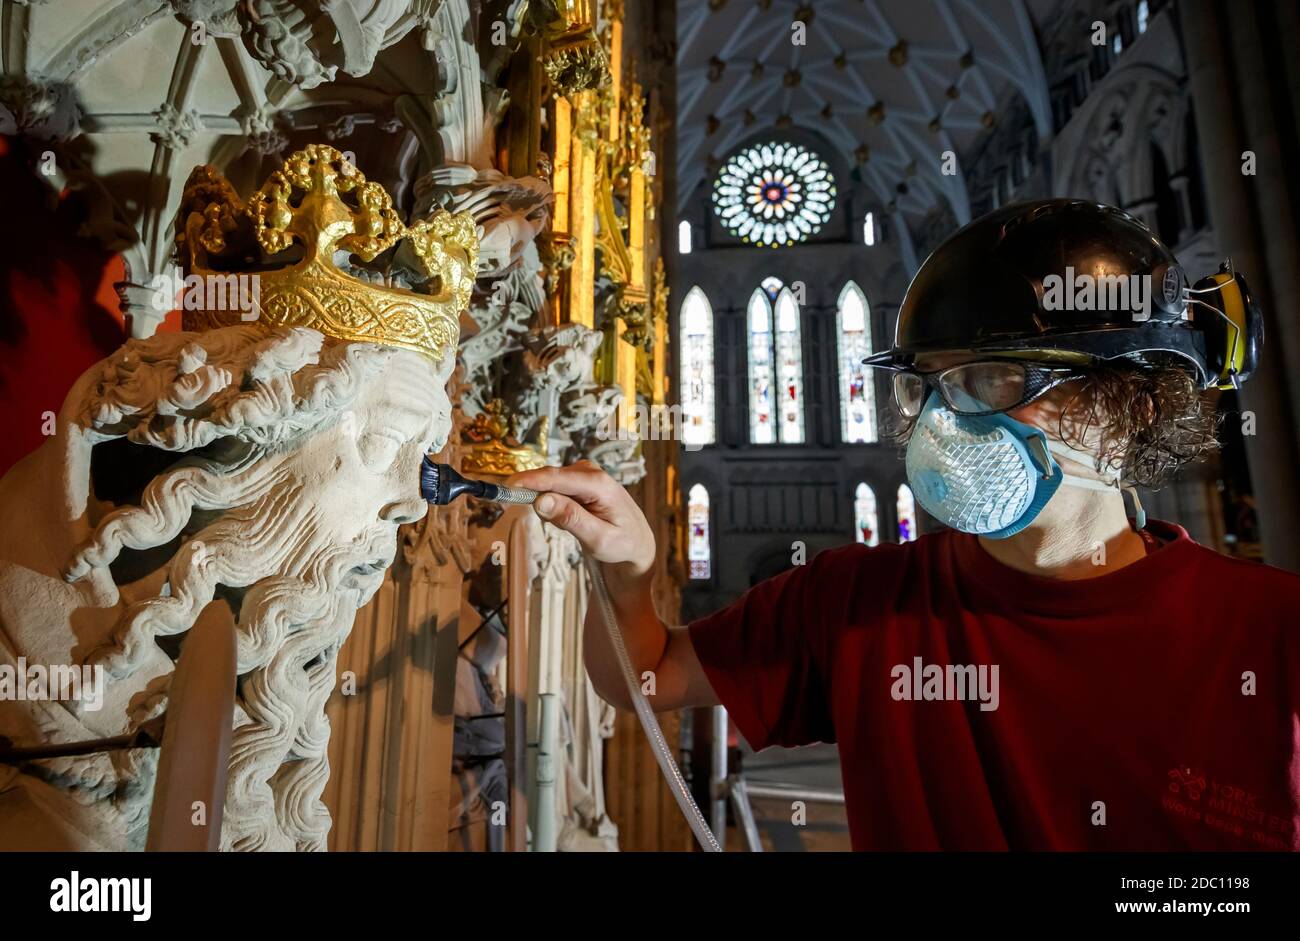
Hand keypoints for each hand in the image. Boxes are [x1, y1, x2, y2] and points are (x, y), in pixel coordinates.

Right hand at [506, 460, 655, 578]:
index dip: (526, 482)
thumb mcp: (598, 538)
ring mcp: (584, 474)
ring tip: (557, 523)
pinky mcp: (578, 480)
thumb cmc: (622, 544)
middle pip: (548, 477)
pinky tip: (563, 517)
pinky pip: (553, 487)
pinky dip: (549, 502)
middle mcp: (591, 472)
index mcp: (599, 484)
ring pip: (548, 483)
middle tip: (505, 507)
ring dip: (540, 500)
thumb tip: (540, 500)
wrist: (637, 543)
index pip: (555, 477)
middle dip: (526, 491)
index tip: (503, 490)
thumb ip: (570, 519)